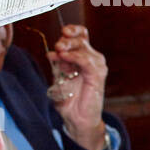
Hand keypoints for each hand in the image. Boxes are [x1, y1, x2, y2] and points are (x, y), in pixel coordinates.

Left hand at [49, 25, 108, 149]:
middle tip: (58, 45)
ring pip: (83, 47)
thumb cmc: (69, 98)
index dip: (73, 30)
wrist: (77, 119)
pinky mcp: (98, 76)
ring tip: (59, 51)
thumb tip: (51, 53)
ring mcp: (97, 67)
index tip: (63, 31)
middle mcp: (92, 59)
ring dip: (69, 47)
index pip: (81, 35)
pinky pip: (86, 60)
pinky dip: (75, 56)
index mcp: (83, 56)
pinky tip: (65, 57)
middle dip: (67, 39)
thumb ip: (57, 65)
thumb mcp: (59, 77)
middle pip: (81, 39)